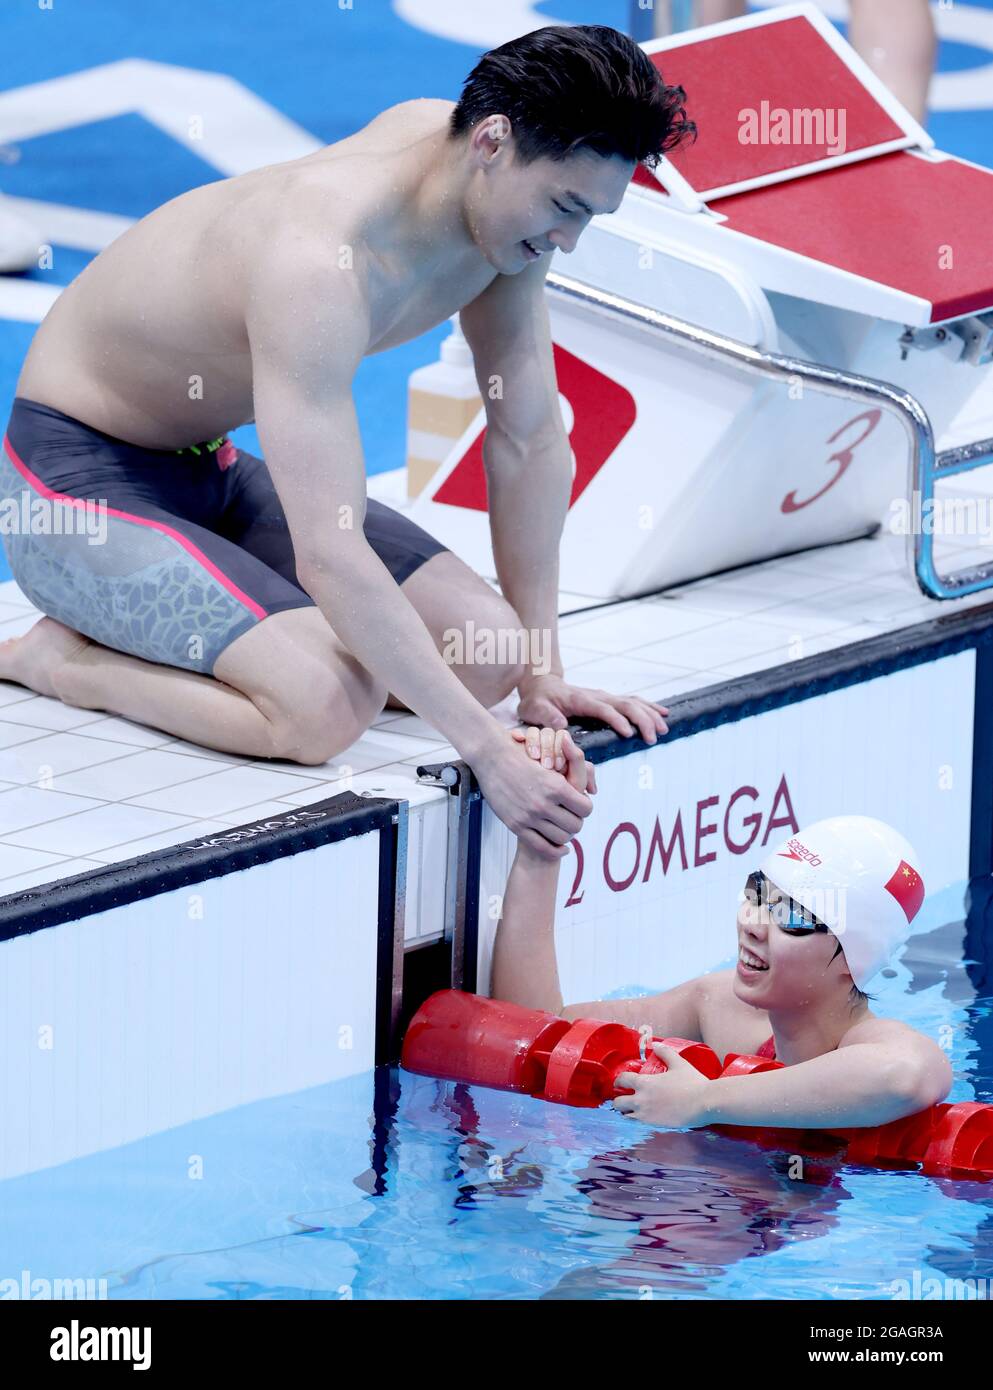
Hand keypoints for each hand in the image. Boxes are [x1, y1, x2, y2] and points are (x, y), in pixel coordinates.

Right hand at [471, 729, 592, 861]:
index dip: (585, 808)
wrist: (491, 756)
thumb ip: (568, 773)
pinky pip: (542, 847)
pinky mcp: (516, 825)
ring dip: (566, 835)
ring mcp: (528, 816)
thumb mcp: (549, 760)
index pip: (585, 808)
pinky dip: (554, 851)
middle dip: (576, 822)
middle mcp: (543, 803)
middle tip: (571, 817)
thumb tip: (588, 787)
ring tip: (563, 828)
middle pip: (575, 825)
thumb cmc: (521, 754)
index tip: (580, 806)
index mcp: (555, 786)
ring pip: (561, 838)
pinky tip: (560, 848)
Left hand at [516, 673, 668, 744]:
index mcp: (580, 700)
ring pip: (632, 702)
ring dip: (650, 714)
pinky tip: (662, 715)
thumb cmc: (537, 700)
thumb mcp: (534, 709)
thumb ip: (546, 716)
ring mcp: (604, 697)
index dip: (616, 720)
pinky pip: (632, 702)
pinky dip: (648, 708)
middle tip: (653, 737)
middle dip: (642, 719)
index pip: (602, 709)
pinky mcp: (608, 701)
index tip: (629, 734)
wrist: (541, 684)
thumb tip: (561, 725)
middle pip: (625, 704)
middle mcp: (596, 696)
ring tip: (664, 729)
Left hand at [612, 1043, 713, 1127]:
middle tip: (624, 1098)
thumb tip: (655, 1045)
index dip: (618, 1080)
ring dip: (627, 1112)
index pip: (622, 1080)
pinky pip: (638, 1126)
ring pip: (626, 1116)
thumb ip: (665, 1053)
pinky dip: (637, 1122)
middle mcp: (641, 1100)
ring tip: (632, 1110)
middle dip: (618, 1099)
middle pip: (618, 1103)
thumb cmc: (692, 1082)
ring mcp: (647, 1116)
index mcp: (645, 1083)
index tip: (619, 1082)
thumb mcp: (679, 1063)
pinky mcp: (655, 1126)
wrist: (704, 1103)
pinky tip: (643, 1118)